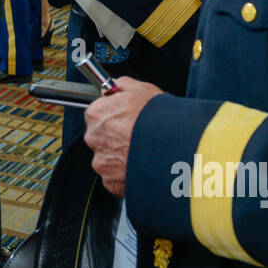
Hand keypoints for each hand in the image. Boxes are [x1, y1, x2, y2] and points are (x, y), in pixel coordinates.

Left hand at [83, 77, 163, 196]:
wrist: (174, 150)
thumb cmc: (158, 120)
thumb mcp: (142, 89)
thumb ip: (122, 85)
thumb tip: (114, 85)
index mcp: (97, 114)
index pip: (97, 112)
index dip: (113, 114)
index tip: (124, 117)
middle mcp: (94, 138)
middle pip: (100, 136)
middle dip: (115, 136)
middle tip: (135, 135)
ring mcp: (102, 161)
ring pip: (107, 157)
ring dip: (120, 155)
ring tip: (141, 151)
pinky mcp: (111, 182)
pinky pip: (115, 176)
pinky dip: (125, 173)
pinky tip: (141, 165)